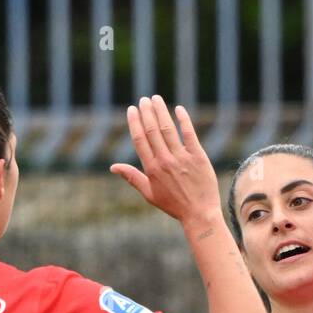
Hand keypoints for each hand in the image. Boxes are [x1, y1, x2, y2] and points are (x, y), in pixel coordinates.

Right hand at [110, 96, 219, 223]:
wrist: (199, 213)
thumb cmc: (174, 205)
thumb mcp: (149, 194)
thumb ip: (132, 177)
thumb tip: (112, 167)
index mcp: (152, 169)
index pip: (140, 140)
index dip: (135, 122)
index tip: (132, 109)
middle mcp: (165, 161)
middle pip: (152, 130)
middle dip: (147, 112)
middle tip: (144, 100)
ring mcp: (182, 158)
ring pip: (168, 129)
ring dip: (161, 111)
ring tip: (156, 99)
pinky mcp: (198, 157)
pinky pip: (189, 134)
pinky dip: (183, 120)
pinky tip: (179, 109)